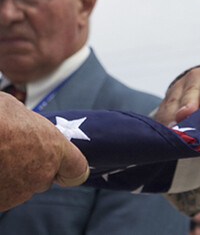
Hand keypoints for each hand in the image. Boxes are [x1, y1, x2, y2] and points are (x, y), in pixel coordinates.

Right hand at [0, 93, 88, 209]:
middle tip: (16, 154)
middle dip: (35, 169)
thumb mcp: (20, 112)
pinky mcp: (3, 203)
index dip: (69, 168)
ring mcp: (21, 192)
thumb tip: (22, 123)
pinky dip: (0, 187)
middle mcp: (43, 174)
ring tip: (1, 159)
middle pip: (45, 178)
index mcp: (56, 149)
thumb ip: (31, 126)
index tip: (64, 167)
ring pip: (23, 188)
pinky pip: (5, 196)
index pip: (77, 168)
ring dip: (15, 178)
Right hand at [154, 63, 199, 124]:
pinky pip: (163, 109)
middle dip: (189, 102)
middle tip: (187, 115)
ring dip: (173, 114)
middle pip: (193, 87)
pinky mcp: (169, 99)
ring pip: (175, 98)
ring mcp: (182, 87)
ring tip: (174, 129)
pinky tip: (166, 132)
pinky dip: (164, 121)